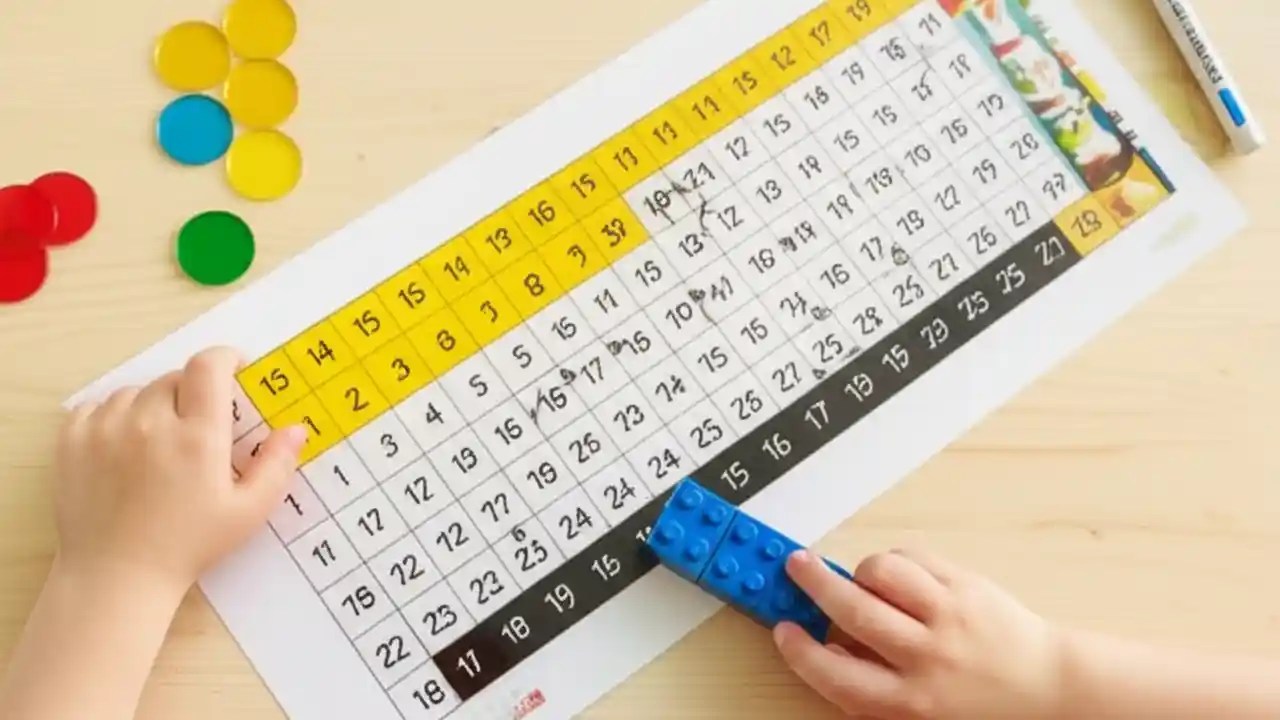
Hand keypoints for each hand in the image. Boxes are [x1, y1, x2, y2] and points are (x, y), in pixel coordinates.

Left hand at [54, 347, 305, 598]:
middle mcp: (150, 423)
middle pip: (174, 378)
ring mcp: (106, 429)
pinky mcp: (72, 441)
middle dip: (191, 393)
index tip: (233, 368)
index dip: (225, 358)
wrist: (116, 576)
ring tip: (157, 441)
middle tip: (197, 426)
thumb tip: (296, 428)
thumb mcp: (247, 512)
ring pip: (136, 391)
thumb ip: (276, 466)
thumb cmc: (188, 547)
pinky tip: (122, 445)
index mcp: (198, 436)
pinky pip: (95, 406)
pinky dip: (112, 416)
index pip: (209, 366)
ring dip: (151, 405)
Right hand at [774, 549, 1066, 719]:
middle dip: (814, 584)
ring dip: (861, 571)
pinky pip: (915, 559)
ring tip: (860, 578)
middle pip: (852, 610)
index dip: (800, 649)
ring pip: (883, 574)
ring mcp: (948, 618)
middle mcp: (926, 659)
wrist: (1051, 692)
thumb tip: (832, 648)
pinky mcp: (968, 587)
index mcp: (909, 703)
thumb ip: (874, 690)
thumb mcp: (918, 716)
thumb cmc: (984, 709)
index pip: (835, 673)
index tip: (785, 630)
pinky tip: (896, 574)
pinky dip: (895, 561)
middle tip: (795, 566)